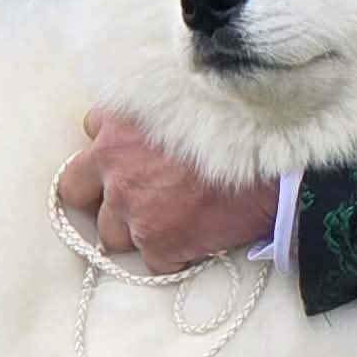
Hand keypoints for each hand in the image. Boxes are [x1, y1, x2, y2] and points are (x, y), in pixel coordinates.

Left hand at [59, 110, 277, 273]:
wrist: (278, 157)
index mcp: (122, 118)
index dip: (115, 150)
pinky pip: (153, 260)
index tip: (135, 158)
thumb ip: (160, 113)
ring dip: (137, 229)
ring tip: (176, 223)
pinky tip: (199, 238)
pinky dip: (173, 254)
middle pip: (77, 190)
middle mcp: (113, 160)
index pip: (92, 135)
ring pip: (111, 233)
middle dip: (103, 195)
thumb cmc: (244, 121)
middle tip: (136, 197)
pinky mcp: (156, 240)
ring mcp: (131, 204)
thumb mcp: (190, 96)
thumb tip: (159, 136)